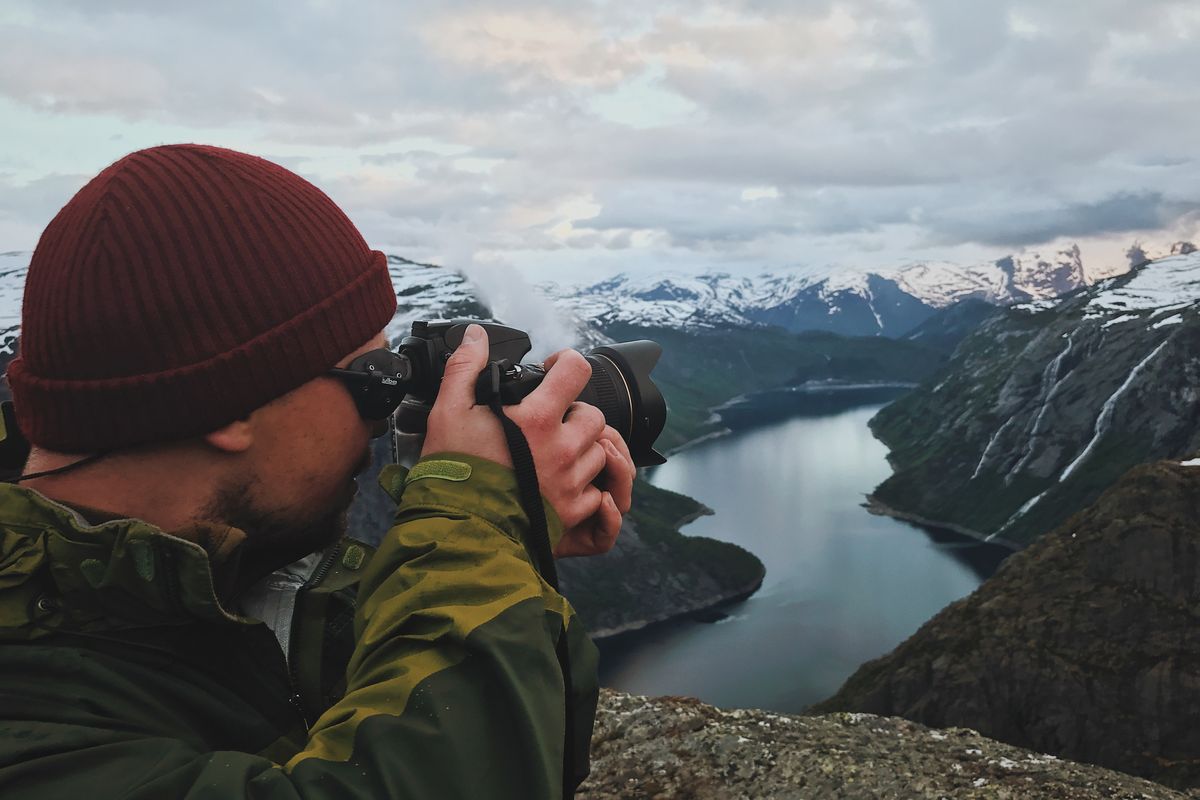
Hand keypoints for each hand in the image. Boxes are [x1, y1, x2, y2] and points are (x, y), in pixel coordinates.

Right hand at [420, 325, 634, 557]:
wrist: (458, 528)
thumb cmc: (453, 471)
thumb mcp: (449, 411)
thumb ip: (465, 368)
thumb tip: (474, 336)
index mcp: (537, 418)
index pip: (576, 370)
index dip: (566, 363)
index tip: (552, 371)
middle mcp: (562, 447)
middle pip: (593, 415)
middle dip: (575, 413)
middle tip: (549, 422)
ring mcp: (571, 481)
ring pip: (598, 451)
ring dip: (581, 449)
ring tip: (552, 454)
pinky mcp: (574, 510)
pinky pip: (597, 491)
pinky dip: (584, 486)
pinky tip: (558, 483)